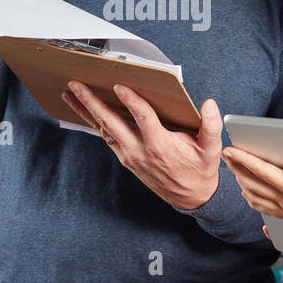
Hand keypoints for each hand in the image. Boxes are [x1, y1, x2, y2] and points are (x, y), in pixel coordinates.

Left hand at [61, 81, 221, 210]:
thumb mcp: (212, 149)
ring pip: (103, 129)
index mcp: (160, 146)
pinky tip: (84, 111)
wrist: (191, 197)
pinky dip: (93, 122)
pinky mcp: (126, 158)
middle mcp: (140, 151)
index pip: (143, 118)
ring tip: (70, 93)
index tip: (119, 85)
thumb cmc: (199, 169)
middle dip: (92, 102)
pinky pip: (106, 137)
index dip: (132, 101)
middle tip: (77, 84)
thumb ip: (211, 126)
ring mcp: (129, 156)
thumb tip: (209, 105)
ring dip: (85, 111)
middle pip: (111, 122)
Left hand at [223, 146, 282, 256]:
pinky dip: (251, 197)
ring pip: (255, 195)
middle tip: (223, 154)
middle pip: (254, 183)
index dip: (247, 160)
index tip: (231, 149)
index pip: (266, 173)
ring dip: (241, 180)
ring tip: (231, 168)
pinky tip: (248, 194)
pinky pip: (263, 207)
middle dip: (237, 167)